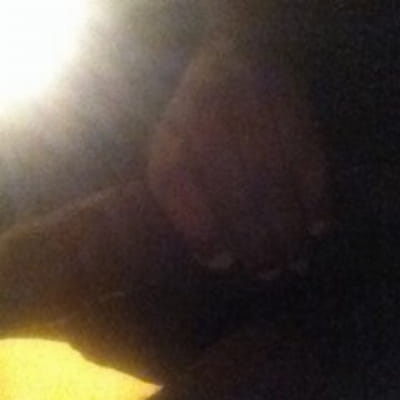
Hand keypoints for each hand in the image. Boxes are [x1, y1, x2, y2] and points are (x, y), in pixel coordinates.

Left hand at [148, 8, 329, 277]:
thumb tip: (210, 256)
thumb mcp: (170, 150)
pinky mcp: (294, 116)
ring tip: (293, 263)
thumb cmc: (197, 116)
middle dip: (255, 245)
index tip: (223, 263)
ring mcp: (256, 121)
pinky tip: (317, 227)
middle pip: (237, 202)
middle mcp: (213, 129)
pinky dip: (316, 201)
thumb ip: (178, 198)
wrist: (237, 58)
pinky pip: (308, 167)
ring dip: (287, 234)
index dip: (204, 234)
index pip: (184, 198)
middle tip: (268, 274)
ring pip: (275, 191)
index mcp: (175, 140)